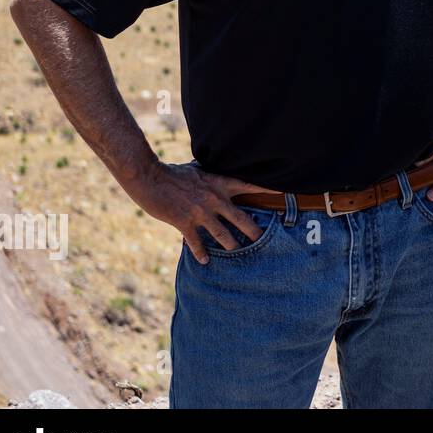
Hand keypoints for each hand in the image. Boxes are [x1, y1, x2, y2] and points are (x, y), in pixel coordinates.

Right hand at [129, 160, 284, 264]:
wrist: (149, 177)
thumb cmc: (172, 172)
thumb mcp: (198, 171)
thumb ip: (211, 179)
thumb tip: (219, 182)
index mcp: (218, 183)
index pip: (248, 185)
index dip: (266, 190)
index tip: (283, 194)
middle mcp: (214, 199)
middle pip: (241, 218)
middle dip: (254, 231)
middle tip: (264, 241)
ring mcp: (200, 212)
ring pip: (222, 234)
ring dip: (232, 246)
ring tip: (239, 255)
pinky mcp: (184, 222)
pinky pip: (197, 242)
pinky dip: (201, 252)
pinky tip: (205, 261)